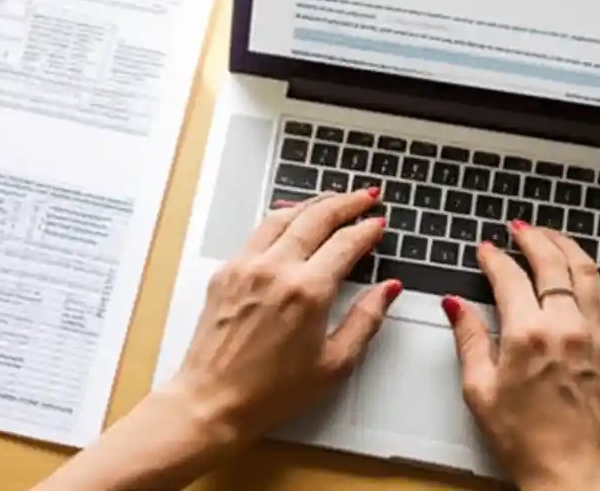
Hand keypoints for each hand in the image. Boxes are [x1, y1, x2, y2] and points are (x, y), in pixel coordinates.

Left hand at [165, 188, 402, 449]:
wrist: (212, 401)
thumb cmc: (270, 392)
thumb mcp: (334, 363)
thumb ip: (366, 319)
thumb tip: (387, 290)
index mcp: (307, 292)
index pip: (346, 243)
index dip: (367, 229)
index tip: (378, 224)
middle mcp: (275, 270)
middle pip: (317, 217)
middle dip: (346, 202)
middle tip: (365, 197)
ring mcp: (246, 267)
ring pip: (284, 216)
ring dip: (313, 203)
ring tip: (332, 198)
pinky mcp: (226, 272)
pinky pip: (258, 232)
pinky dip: (281, 218)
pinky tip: (290, 218)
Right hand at [444, 222, 599, 490]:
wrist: (575, 474)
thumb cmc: (527, 442)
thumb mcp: (480, 391)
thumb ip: (468, 339)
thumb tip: (456, 306)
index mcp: (528, 336)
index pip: (509, 277)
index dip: (494, 257)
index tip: (485, 249)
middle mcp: (567, 328)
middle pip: (552, 262)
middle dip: (532, 237)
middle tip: (519, 228)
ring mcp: (596, 336)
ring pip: (586, 272)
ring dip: (566, 247)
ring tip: (551, 237)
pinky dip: (592, 277)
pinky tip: (582, 273)